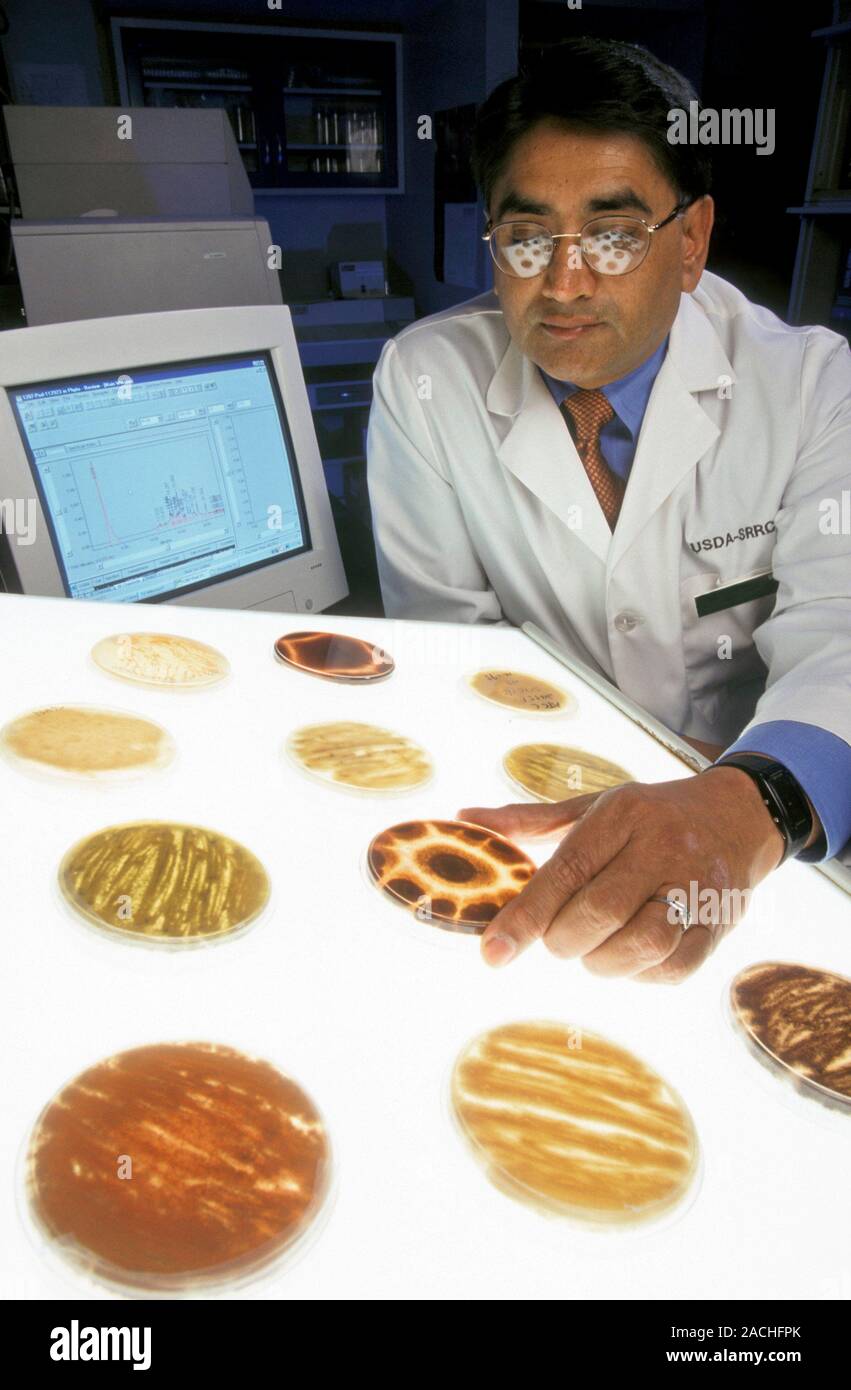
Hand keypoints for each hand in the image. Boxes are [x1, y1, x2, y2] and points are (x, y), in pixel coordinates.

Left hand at [458, 767, 785, 982]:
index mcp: (623, 814)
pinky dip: (639, 974)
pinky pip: (673, 967)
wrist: (738, 816)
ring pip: (641, 943)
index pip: (566, 871)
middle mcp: (663, 846)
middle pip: (599, 912)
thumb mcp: (593, 807)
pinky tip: (629, 957)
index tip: (493, 953)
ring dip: (603, 961)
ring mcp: (697, 885)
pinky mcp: (720, 923)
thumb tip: (466, 818)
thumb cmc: (650, 816)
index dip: (526, 916)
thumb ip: (529, 821)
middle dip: (564, 940)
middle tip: (559, 938)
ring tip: (594, 949)